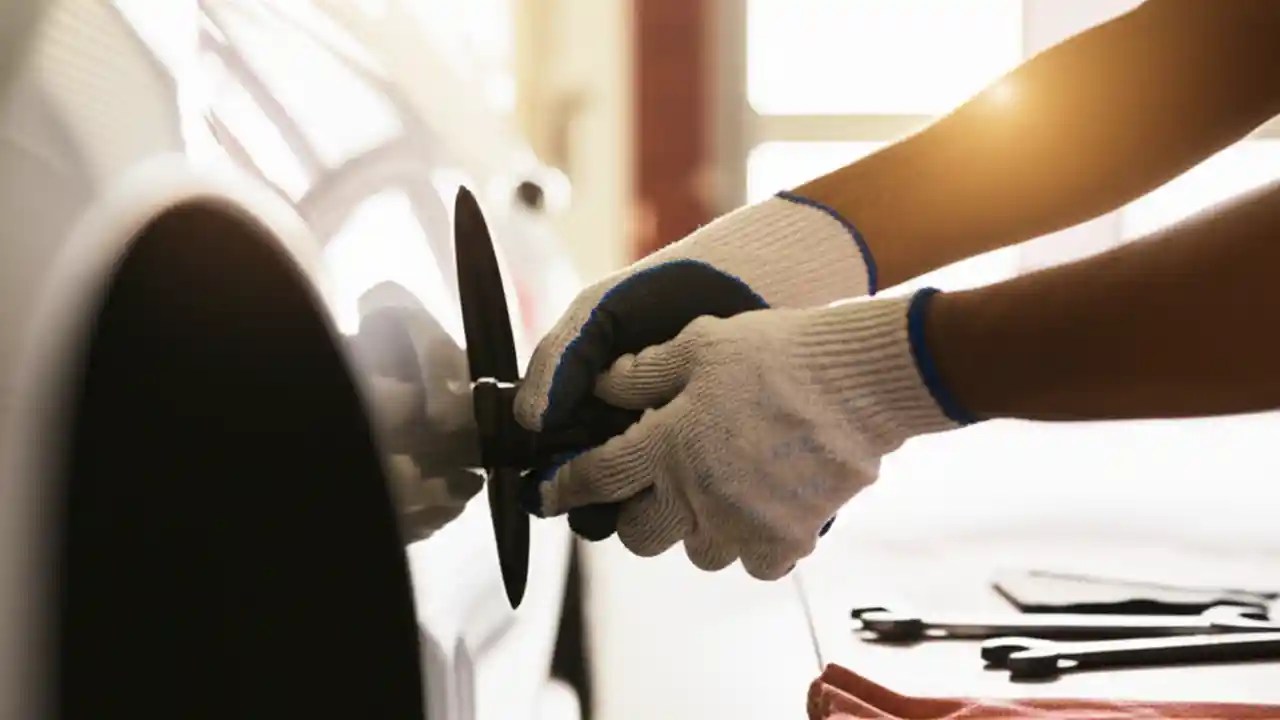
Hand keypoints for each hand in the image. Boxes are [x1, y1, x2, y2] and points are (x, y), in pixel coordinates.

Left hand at [514, 193, 875, 537]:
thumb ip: (643, 373)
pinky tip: (762, 507)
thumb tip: (602, 387)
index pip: (595, 479)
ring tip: (719, 491)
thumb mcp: (699, 345)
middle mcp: (696, 495)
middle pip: (639, 537)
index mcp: (666, 445)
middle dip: (636, 516)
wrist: (859, 382)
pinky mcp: (787, 540)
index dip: (564, 488)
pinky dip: (753, 544)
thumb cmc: (780, 355)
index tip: (551, 494)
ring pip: (697, 554)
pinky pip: (755, 563)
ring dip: (697, 530)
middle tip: (656, 488)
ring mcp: (742, 525)